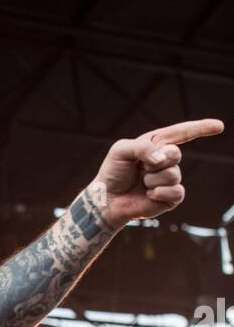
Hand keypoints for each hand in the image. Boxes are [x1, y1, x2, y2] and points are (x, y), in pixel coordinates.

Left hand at [90, 117, 223, 228]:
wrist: (107, 200)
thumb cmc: (113, 172)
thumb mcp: (121, 150)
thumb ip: (143, 147)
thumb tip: (163, 159)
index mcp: (156, 144)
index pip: (182, 133)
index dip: (201, 128)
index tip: (219, 126)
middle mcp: (165, 160)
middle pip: (175, 154)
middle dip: (156, 161)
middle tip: (141, 168)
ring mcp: (169, 178)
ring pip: (173, 174)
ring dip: (152, 179)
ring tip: (141, 183)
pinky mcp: (170, 197)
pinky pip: (177, 191)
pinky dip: (159, 193)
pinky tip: (149, 195)